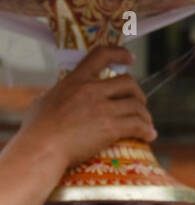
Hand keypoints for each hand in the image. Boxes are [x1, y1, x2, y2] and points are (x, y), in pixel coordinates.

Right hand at [19, 45, 155, 172]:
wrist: (41, 150)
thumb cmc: (35, 131)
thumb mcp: (42, 102)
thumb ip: (55, 95)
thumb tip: (54, 95)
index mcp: (75, 81)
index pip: (100, 55)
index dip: (119, 53)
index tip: (130, 59)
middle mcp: (91, 90)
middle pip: (128, 83)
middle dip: (138, 93)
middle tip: (139, 104)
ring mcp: (102, 108)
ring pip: (136, 105)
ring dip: (145, 115)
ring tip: (146, 124)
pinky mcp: (110, 127)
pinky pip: (137, 124)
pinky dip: (147, 129)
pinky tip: (149, 135)